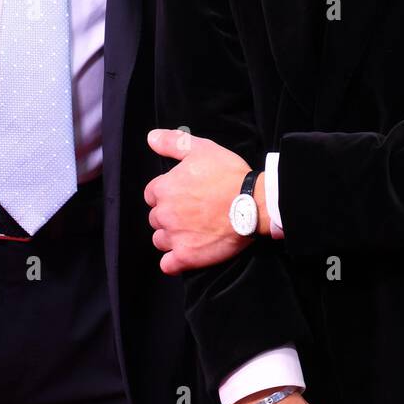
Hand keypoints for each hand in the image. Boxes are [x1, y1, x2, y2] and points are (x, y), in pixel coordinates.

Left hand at [145, 128, 268, 273]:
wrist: (252, 203)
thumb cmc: (228, 175)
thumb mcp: (202, 149)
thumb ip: (173, 142)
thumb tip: (151, 138)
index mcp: (164, 188)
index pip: (152, 195)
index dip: (166, 194)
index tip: (183, 195)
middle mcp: (164, 214)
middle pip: (155, 218)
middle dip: (169, 216)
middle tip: (191, 213)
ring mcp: (174, 237)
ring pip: (160, 240)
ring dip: (171, 237)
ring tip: (192, 232)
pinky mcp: (187, 256)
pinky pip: (168, 265)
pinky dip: (174, 261)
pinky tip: (186, 253)